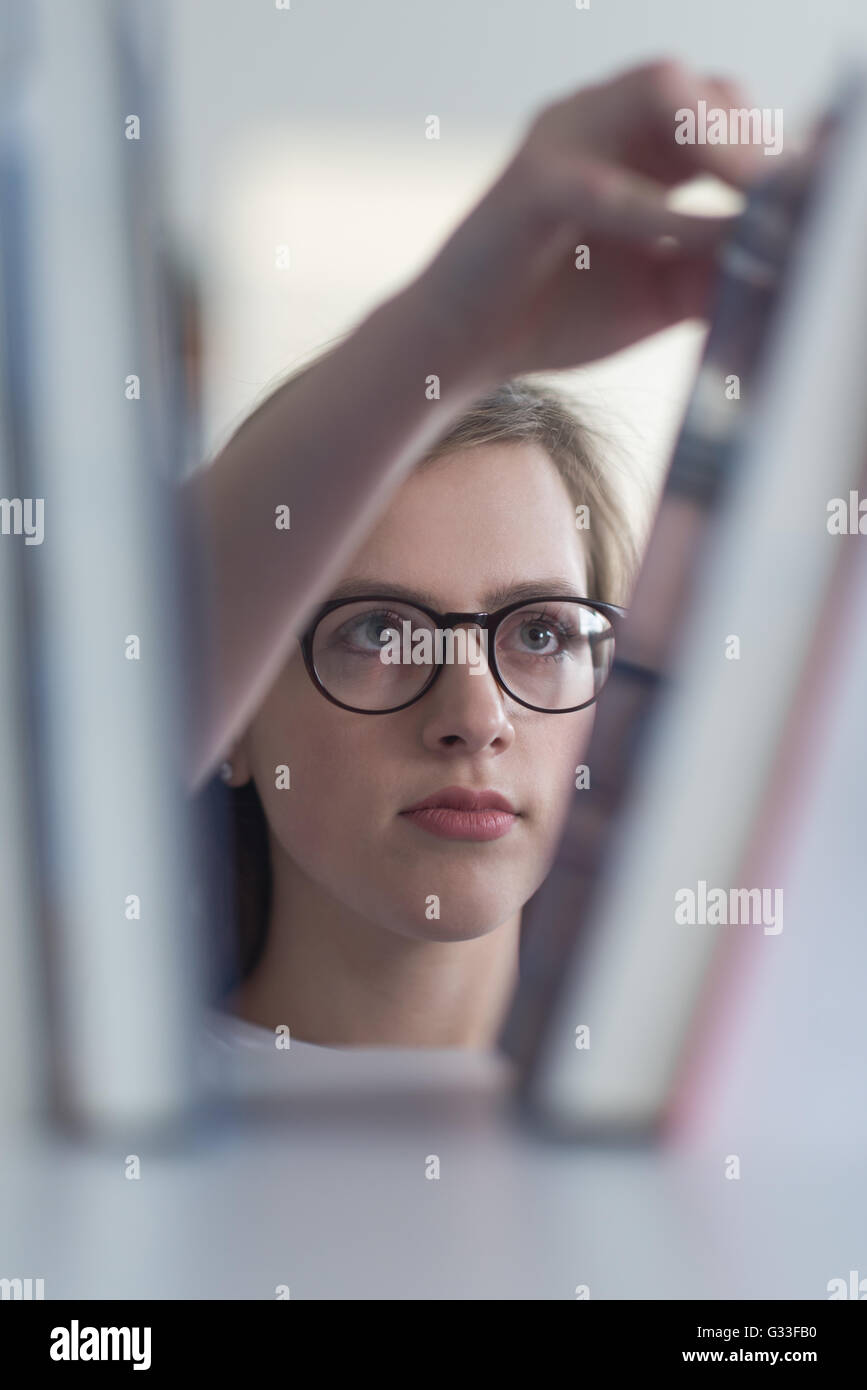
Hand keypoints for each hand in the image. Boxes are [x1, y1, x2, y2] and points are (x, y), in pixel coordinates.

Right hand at [412, 59, 770, 382]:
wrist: (463, 349)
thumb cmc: (555, 314)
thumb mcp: (661, 293)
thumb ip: (718, 269)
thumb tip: (786, 261)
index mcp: (634, 142)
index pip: (719, 110)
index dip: (769, 147)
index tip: (812, 194)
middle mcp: (600, 120)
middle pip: (698, 85)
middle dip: (752, 136)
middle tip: (794, 195)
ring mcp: (562, 138)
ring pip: (659, 91)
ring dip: (721, 139)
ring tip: (761, 197)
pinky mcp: (529, 183)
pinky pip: (609, 184)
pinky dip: (669, 211)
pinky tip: (713, 237)